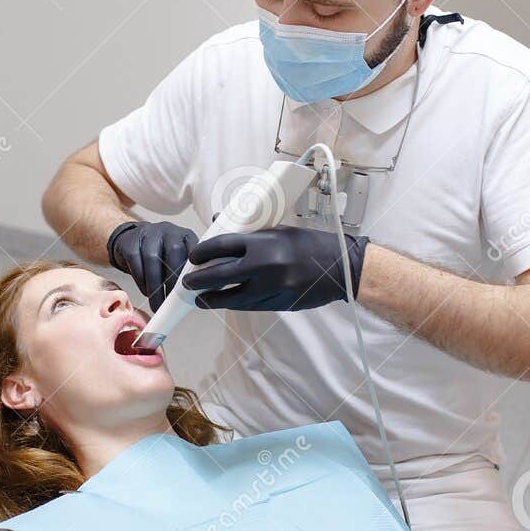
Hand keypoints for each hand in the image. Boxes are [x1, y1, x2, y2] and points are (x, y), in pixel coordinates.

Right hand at [106, 219, 198, 310]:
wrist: (132, 242)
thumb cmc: (160, 257)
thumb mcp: (178, 261)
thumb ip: (187, 273)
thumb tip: (196, 297)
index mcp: (186, 237)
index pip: (195, 250)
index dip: (194, 270)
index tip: (192, 290)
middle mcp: (169, 232)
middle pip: (174, 252)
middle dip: (173, 281)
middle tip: (172, 302)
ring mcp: (149, 233)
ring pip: (153, 258)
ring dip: (155, 285)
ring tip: (157, 304)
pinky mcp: (131, 240)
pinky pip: (136, 260)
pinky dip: (141, 280)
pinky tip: (146, 292)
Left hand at [182, 225, 366, 311]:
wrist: (341, 267)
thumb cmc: (310, 244)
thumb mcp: (280, 231)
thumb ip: (250, 233)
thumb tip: (219, 224)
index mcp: (264, 242)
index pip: (221, 245)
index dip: (202, 253)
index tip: (192, 258)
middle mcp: (265, 265)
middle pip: (220, 276)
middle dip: (199, 281)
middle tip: (188, 283)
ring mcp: (271, 288)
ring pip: (232, 298)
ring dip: (213, 299)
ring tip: (200, 298)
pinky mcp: (278, 304)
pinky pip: (249, 306)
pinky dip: (235, 304)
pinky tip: (225, 302)